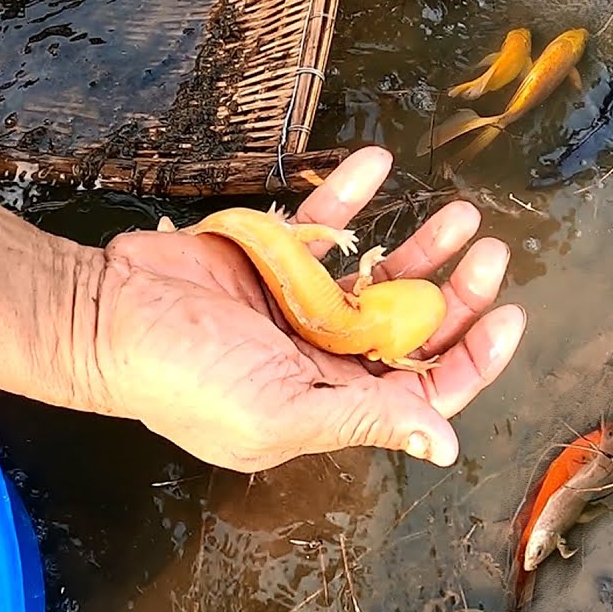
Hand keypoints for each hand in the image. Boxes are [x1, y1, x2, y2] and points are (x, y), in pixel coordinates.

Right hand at [82, 146, 525, 472]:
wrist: (103, 314)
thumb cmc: (183, 379)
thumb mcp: (280, 412)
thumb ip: (365, 418)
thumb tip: (443, 446)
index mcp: (335, 403)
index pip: (425, 389)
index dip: (473, 358)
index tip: (509, 316)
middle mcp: (328, 357)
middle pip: (414, 326)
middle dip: (458, 292)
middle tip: (488, 252)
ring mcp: (305, 306)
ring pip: (383, 274)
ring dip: (424, 244)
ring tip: (460, 213)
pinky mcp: (277, 259)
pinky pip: (328, 226)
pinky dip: (354, 196)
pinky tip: (378, 165)